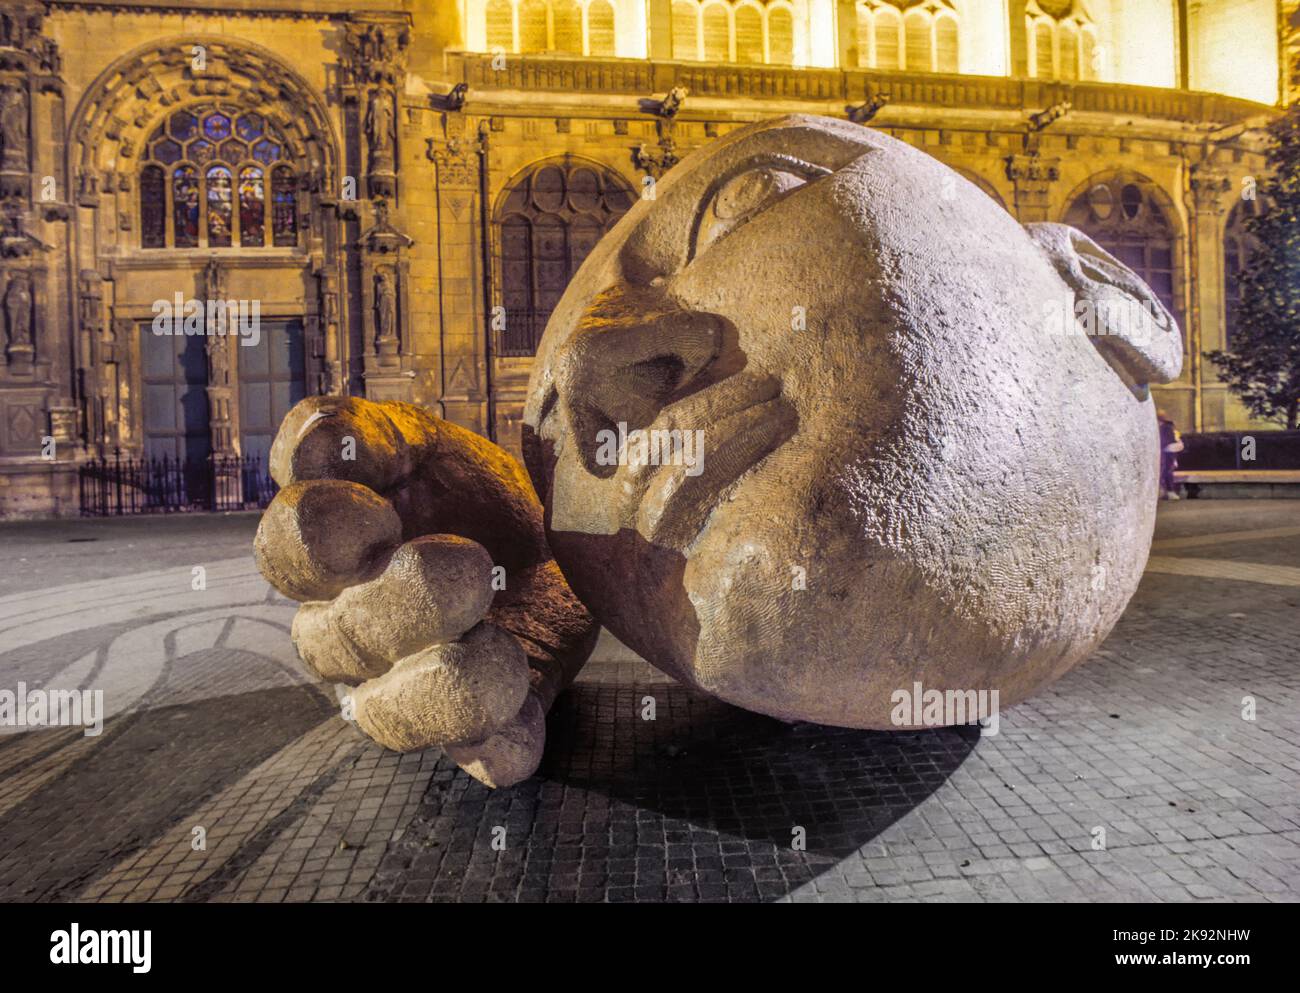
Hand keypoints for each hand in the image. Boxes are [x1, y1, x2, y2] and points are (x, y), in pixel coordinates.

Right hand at [253, 396, 597, 786]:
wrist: (568, 540)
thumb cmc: (471, 494)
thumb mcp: (423, 443)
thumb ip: (368, 433)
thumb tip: (314, 445)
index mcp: (333, 558)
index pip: (287, 552)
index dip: (320, 536)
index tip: (384, 508)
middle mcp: (356, 632)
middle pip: (334, 640)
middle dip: (399, 602)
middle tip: (465, 564)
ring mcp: (418, 686)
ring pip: (392, 718)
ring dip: (443, 688)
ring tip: (496, 647)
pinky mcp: (492, 723)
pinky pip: (486, 758)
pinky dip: (501, 744)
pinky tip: (518, 715)